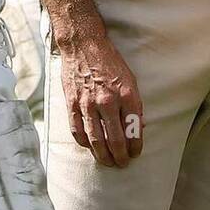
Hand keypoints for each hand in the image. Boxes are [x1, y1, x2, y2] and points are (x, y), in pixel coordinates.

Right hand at [59, 33, 143, 167]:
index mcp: (126, 94)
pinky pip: (78, 131)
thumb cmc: (110, 62)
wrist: (84, 46)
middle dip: (120, 157)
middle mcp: (107, 101)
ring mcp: (88, 104)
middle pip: (114, 140)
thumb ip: (134, 104)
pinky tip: (90, 147)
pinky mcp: (72, 104)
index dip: (135, 146)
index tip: (135, 153)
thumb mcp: (130, 79)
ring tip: (108, 162)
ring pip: (95, 140)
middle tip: (122, 164)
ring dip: (103, 156)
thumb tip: (137, 128)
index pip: (133, 130)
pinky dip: (84, 144)